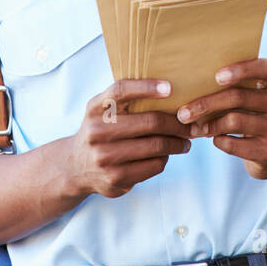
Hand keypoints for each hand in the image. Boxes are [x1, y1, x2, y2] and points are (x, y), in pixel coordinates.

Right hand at [66, 79, 191, 198]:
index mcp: (96, 108)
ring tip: (185, 142)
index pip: (121, 90)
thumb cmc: (100, 130)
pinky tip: (166, 156)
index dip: (146, 87)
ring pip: (156, 146)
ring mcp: (105, 157)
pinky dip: (165, 159)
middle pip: (149, 122)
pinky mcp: (115, 178)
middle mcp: (97, 131)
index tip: (170, 88)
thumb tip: (171, 92)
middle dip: (177, 124)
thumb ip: (125, 100)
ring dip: (177, 144)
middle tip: (191, 126)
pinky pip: (154, 165)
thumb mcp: (101, 110)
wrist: (75, 166)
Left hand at [175, 58, 266, 179]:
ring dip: (209, 125)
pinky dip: (218, 140)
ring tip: (196, 128)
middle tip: (182, 112)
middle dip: (206, 104)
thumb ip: (237, 85)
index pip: (264, 68)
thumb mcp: (257, 96)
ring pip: (234, 121)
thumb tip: (192, 85)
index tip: (216, 76)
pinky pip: (234, 144)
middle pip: (239, 97)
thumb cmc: (257, 115)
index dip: (240, 70)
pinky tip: (215, 138)